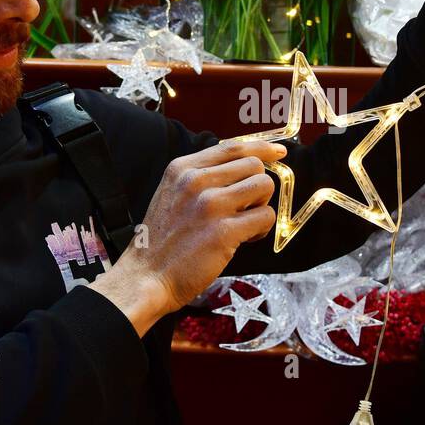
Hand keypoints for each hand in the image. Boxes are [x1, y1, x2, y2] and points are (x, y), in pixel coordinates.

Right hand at [91, 139, 283, 335]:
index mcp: (183, 169)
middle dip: (258, 187)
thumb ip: (201, 178)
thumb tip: (241, 170)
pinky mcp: (224, 232)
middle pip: (254, 166)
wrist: (146, 277)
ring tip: (245, 224)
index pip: (233, 147)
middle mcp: (196, 181)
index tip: (278, 153)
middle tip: (247, 209)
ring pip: (264, 186)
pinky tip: (245, 239)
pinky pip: (265, 216)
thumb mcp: (172, 194)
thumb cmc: (161, 242)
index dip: (262, 148)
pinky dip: (262, 229)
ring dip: (262, 206)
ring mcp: (211, 205)